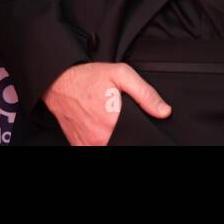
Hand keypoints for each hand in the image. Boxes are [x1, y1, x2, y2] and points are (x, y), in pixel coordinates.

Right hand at [44, 62, 170, 145]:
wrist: (59, 83)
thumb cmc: (88, 78)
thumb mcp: (121, 74)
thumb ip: (145, 94)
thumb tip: (164, 111)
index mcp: (113, 121)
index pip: (137, 134)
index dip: (142, 129)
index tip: (137, 120)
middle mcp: (100, 137)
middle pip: (125, 140)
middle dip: (128, 131)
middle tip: (121, 116)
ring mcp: (89, 144)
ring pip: (111, 145)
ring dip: (114, 136)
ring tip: (110, 121)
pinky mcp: (80, 146)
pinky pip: (96, 148)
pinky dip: (102, 140)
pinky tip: (101, 128)